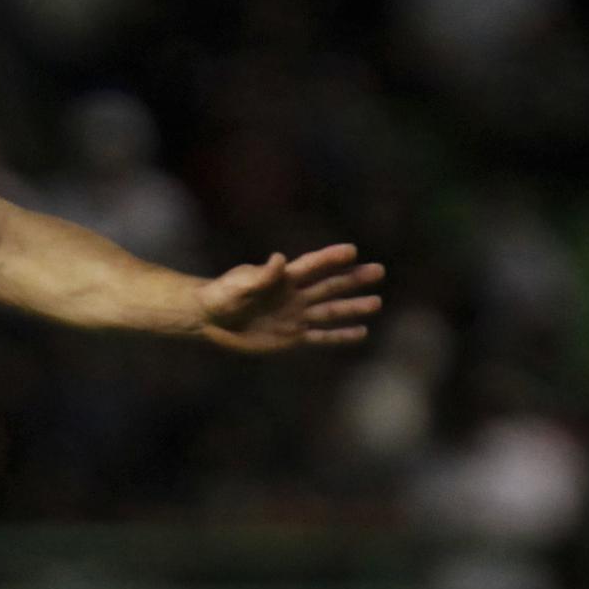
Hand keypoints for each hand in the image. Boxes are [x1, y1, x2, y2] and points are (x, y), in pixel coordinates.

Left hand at [199, 244, 385, 353]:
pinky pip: (321, 337)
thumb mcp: (238, 286)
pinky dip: (340, 336)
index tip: (352, 251)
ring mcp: (295, 316)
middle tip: (378, 271)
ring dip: (353, 307)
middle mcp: (294, 295)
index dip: (330, 258)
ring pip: (330, 311)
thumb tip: (279, 259)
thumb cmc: (220, 297)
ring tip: (376, 303)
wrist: (209, 320)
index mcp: (282, 278)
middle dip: (353, 279)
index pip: (312, 266)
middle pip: (329, 286)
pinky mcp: (292, 337)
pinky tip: (361, 332)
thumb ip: (260, 276)